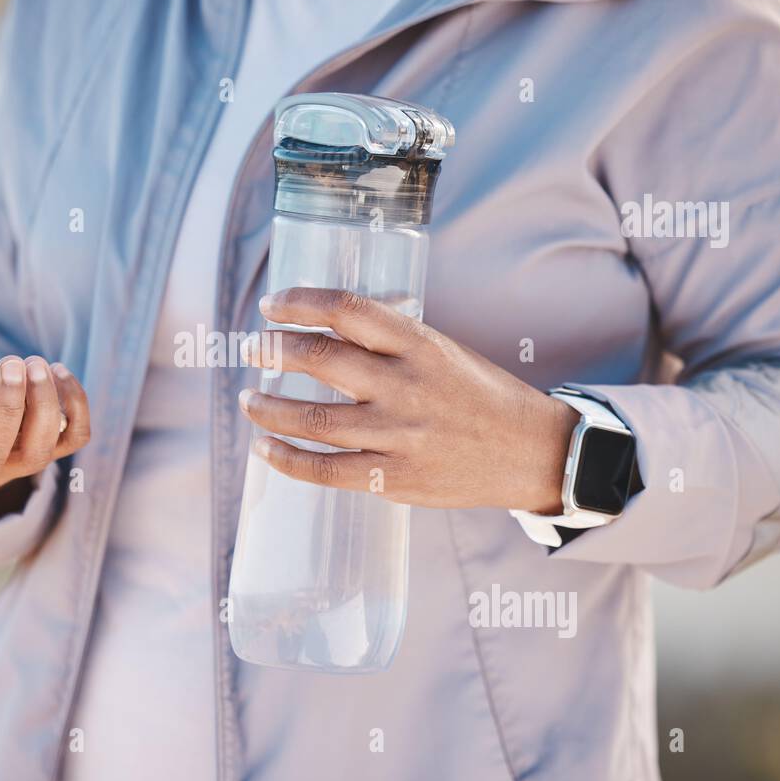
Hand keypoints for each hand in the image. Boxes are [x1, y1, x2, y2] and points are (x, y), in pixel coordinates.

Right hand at [0, 348, 89, 498]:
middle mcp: (1, 468)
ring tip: (35, 362)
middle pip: (29, 446)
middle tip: (16, 360)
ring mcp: (28, 458)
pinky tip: (58, 372)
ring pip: (55, 437)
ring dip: (52, 398)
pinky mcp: (49, 444)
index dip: (2, 409)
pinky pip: (77, 432)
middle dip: (27, 400)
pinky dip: (76, 402)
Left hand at [237, 288, 577, 512]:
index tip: (271, 305)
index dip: (299, 302)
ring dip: (268, 408)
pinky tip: (265, 448)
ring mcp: (399, 434)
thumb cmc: (478, 395)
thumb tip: (324, 323)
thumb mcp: (443, 350)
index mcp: (418, 343)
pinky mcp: (394, 478)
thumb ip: (390, 339)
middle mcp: (406, 385)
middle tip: (251, 350)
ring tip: (250, 401)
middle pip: (319, 359)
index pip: (346, 309)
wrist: (530, 452)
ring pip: (313, 419)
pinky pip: (326, 470)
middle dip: (272, 350)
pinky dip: (286, 459)